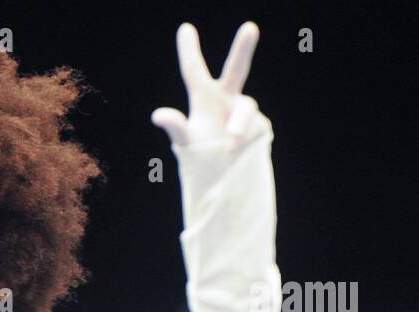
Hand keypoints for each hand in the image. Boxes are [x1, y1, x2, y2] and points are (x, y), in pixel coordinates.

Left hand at [151, 22, 263, 147]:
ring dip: (238, 125)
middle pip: (237, 69)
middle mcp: (227, 99)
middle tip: (250, 27)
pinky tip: (233, 154)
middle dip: (244, 49)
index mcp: (204, 98)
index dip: (189, 50)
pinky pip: (252, 131)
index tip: (185, 28)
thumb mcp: (185, 142)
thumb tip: (158, 115)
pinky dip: (242, 142)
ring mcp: (245, 112)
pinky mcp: (261, 126)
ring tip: (228, 146)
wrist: (223, 177)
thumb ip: (174, 126)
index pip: (193, 70)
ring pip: (246, 109)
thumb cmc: (199, 156)